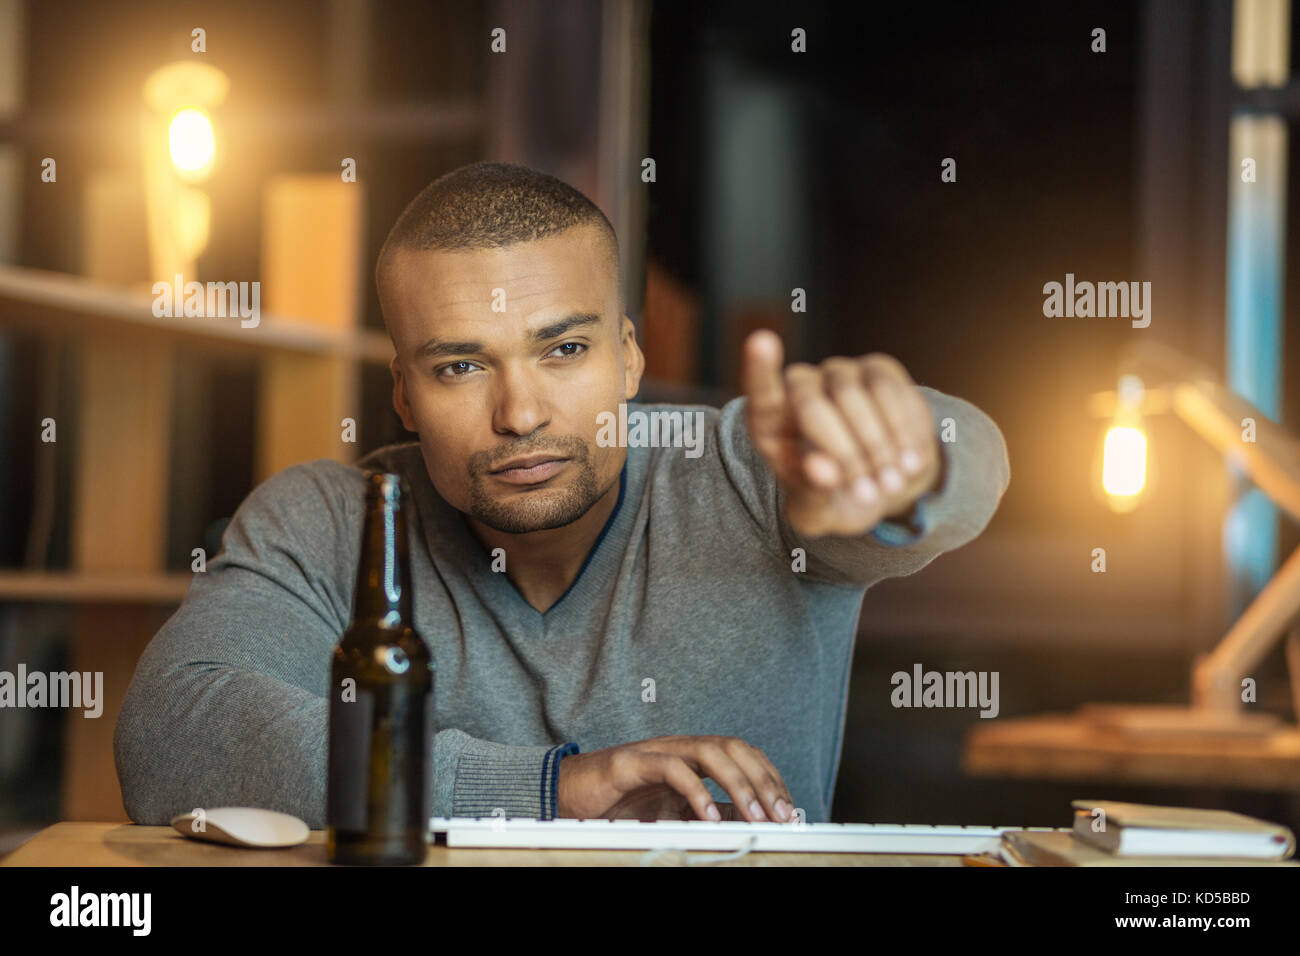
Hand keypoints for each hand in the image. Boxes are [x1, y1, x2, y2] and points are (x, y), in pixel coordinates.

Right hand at [556, 735, 794, 821]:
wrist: (565, 796)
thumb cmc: (618, 803)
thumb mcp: (671, 812)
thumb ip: (705, 812)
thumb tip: (745, 824)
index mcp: (692, 756)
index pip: (743, 754)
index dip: (770, 777)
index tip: (789, 809)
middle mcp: (679, 747)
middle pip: (734, 747)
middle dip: (763, 780)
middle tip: (781, 815)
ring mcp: (656, 751)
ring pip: (710, 751)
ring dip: (739, 783)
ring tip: (756, 815)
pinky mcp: (631, 762)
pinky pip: (671, 768)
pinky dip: (696, 791)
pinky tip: (709, 816)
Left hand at [742, 330, 940, 537]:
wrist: (879, 485)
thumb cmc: (834, 500)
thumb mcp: (817, 512)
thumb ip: (813, 494)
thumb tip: (820, 469)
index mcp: (770, 424)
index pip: (760, 393)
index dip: (760, 368)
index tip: (760, 341)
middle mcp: (799, 388)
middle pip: (811, 404)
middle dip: (845, 454)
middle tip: (869, 493)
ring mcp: (838, 374)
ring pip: (856, 394)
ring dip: (878, 446)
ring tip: (891, 485)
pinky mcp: (877, 370)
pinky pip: (894, 391)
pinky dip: (904, 433)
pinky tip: (910, 462)